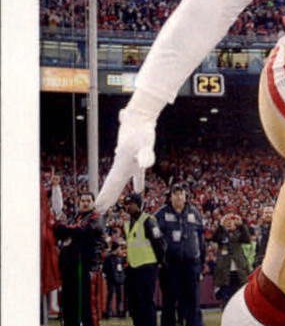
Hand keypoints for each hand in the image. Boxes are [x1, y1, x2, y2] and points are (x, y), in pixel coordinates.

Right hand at [95, 91, 161, 210]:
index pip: (112, 183)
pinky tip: (138, 189)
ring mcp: (130, 159)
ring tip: (114, 201)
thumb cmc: (142, 130)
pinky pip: (137, 173)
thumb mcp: (145, 144)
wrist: (140, 116)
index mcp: (122, 163)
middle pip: (114, 183)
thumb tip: (144, 165)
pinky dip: (137, 181)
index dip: (106, 195)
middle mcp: (123, 162)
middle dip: (108, 196)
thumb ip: (145, 155)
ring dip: (119, 190)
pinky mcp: (139, 155)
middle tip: (100, 209)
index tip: (98, 207)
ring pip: (123, 179)